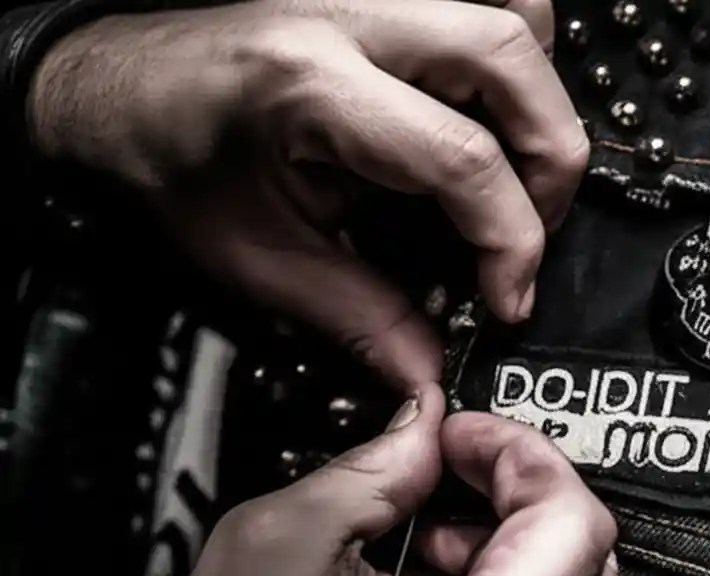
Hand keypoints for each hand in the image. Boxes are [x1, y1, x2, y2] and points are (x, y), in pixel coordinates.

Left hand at [28, 0, 586, 392]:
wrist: (119, 88)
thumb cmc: (170, 158)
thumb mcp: (255, 254)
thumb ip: (353, 314)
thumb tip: (426, 368)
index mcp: (311, 85)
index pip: (462, 157)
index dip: (510, 240)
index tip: (507, 296)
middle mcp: (352, 17)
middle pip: (512, 58)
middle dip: (552, 157)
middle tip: (535, 228)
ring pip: (516, 14)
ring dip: (540, 96)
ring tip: (517, 166)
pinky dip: (515, 56)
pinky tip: (492, 111)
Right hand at [107, 391, 617, 575]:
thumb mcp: (279, 544)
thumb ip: (377, 468)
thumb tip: (428, 426)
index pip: (572, 532)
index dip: (525, 458)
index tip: (474, 436)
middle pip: (583, 567)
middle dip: (519, 495)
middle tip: (456, 463)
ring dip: (510, 544)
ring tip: (428, 527)